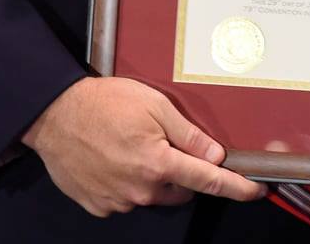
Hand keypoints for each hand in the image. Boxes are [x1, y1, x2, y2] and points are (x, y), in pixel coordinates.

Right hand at [21, 77, 265, 216]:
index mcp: (158, 163)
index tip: (256, 191)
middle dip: (181, 172)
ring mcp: (118, 201)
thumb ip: (188, 134)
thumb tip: (215, 155)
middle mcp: (141, 189)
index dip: (236, 188)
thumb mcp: (154, 106)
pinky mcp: (98, 206)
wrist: (54, 115)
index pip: (209, 181)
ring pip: (152, 196)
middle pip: (180, 191)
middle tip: (163, 144)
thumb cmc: (104, 103)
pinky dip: (126, 184)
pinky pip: (125, 200)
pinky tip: (113, 160)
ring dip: (152, 178)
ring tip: (130, 147)